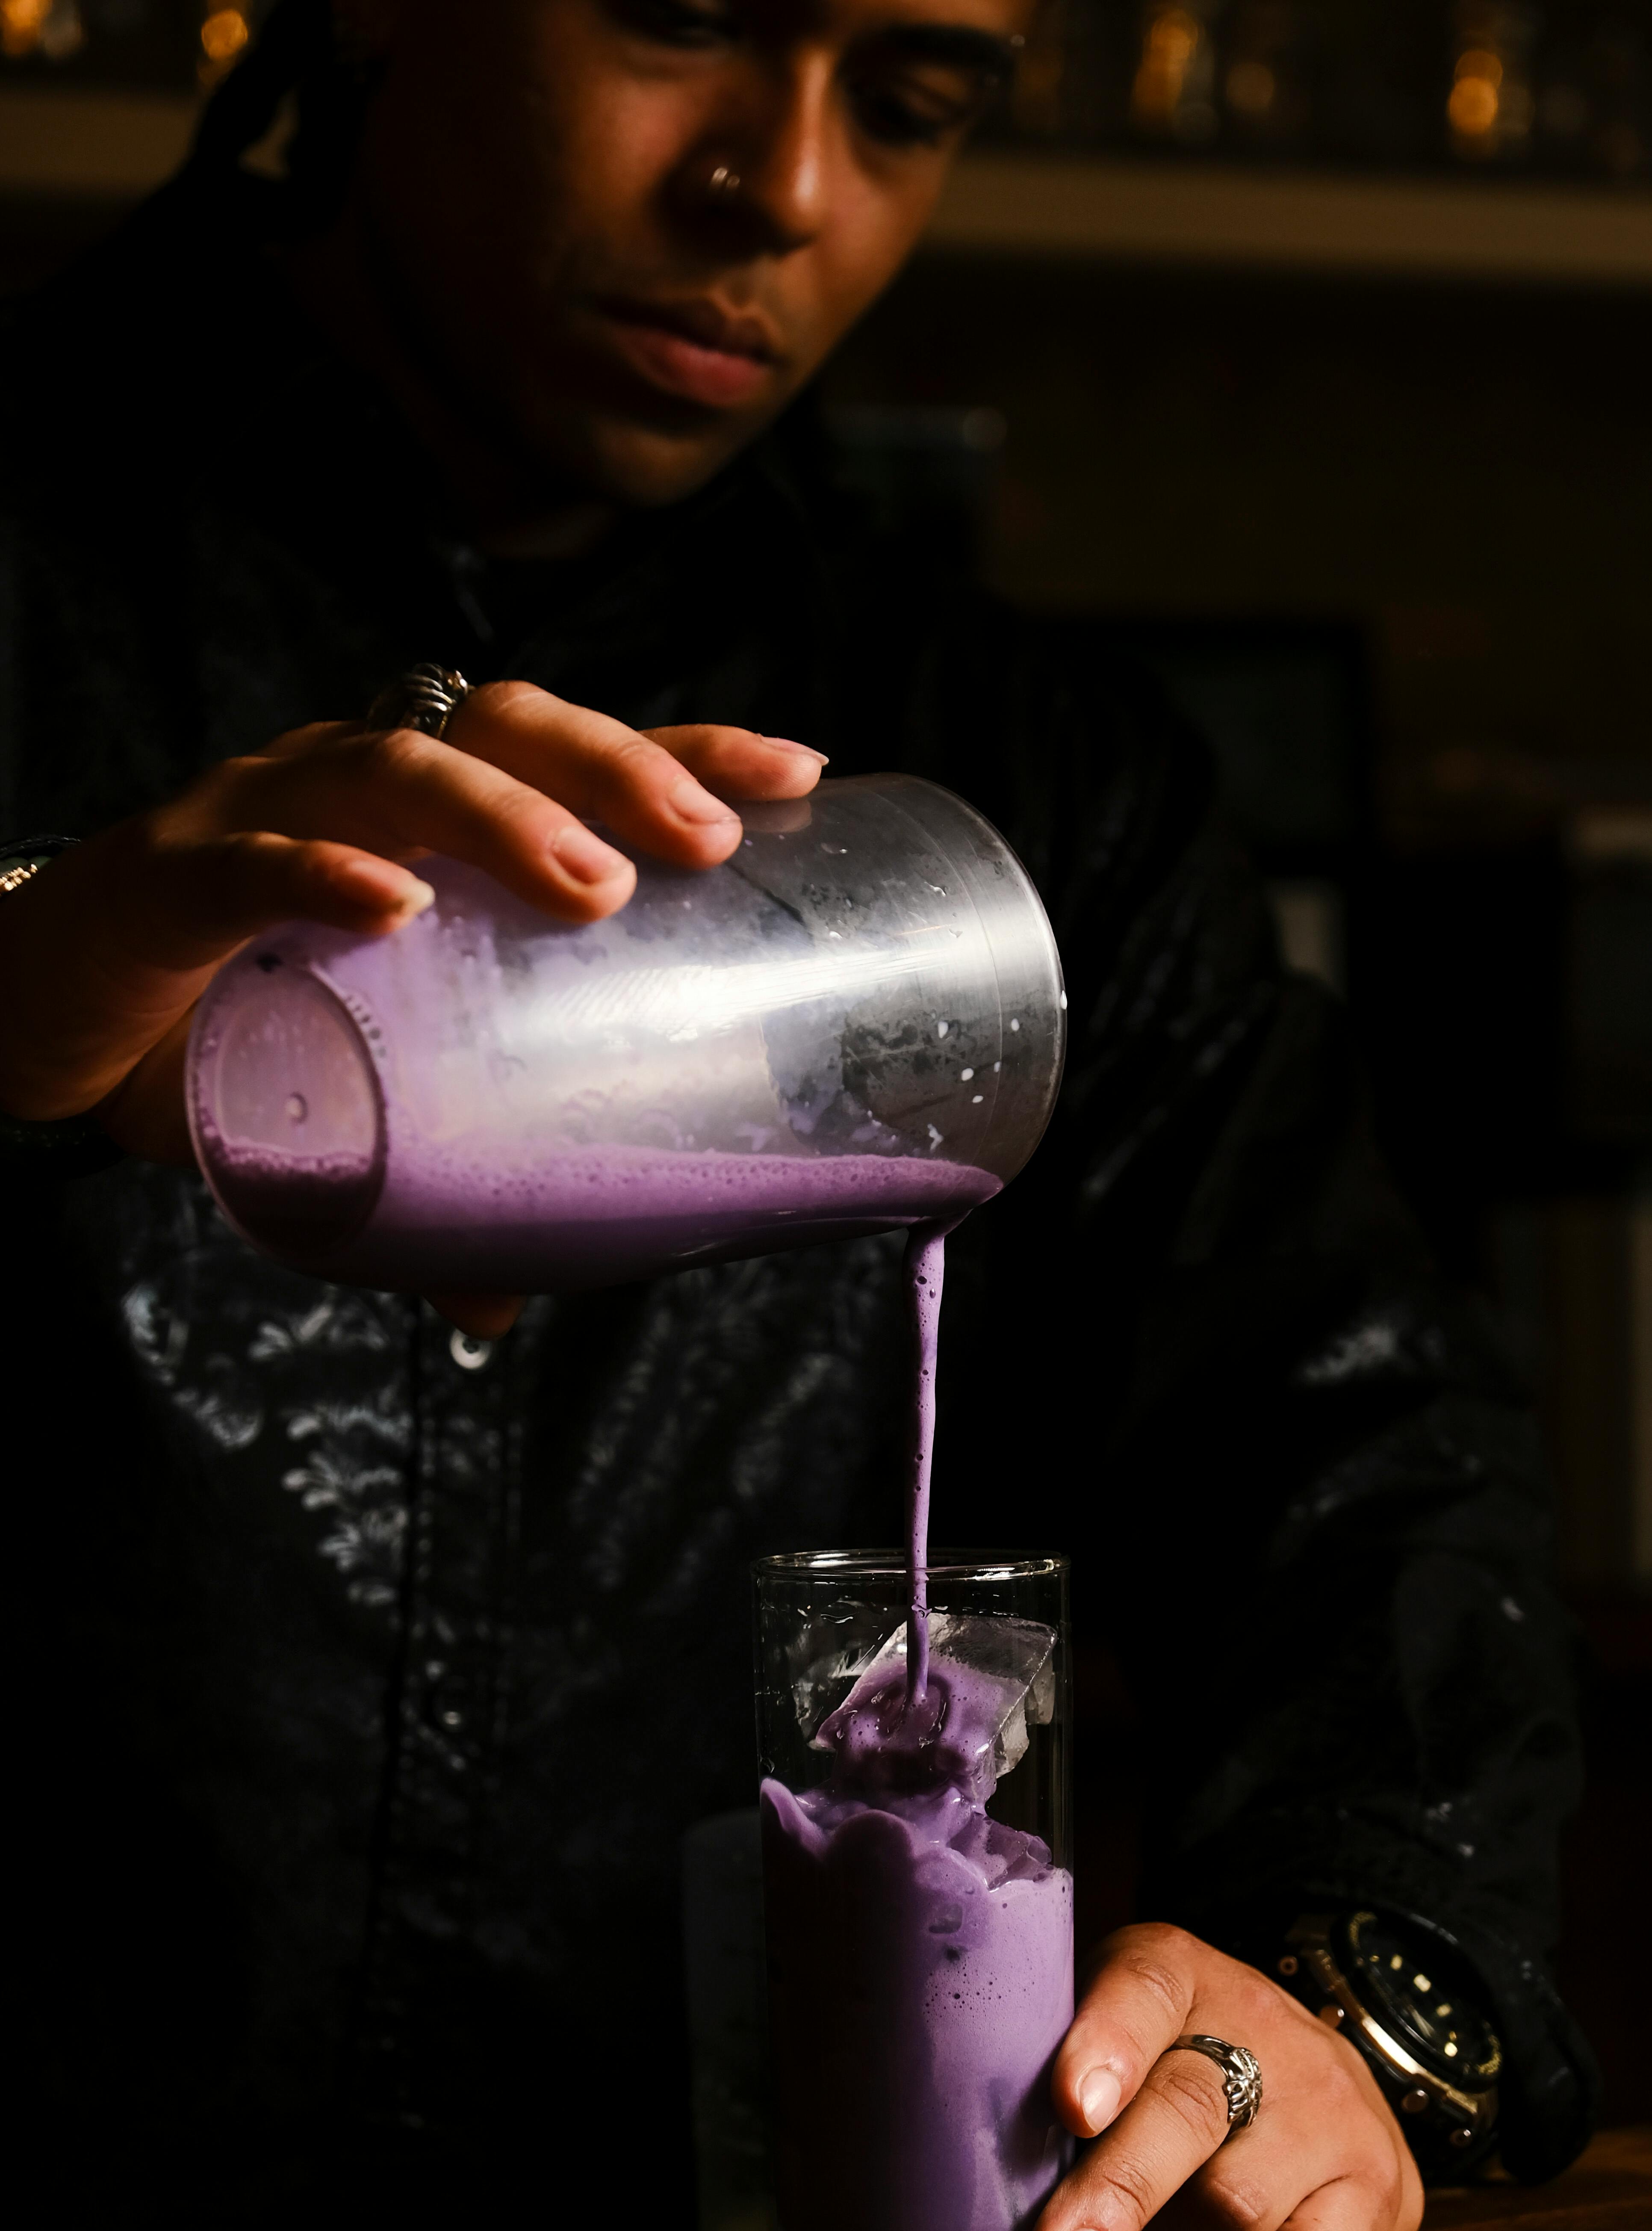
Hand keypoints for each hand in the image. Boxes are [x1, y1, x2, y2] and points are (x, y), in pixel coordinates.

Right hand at [0, 685, 821, 1331]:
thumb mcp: (345, 1103)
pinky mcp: (165, 875)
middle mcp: (348, 785)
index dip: (683, 746)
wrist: (39, 1022)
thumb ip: (422, 1192)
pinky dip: (321, 871)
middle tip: (707, 842)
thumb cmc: (216, 1030)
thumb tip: (500, 1304)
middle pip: (502, 725)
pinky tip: (388, 902)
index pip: (568, 752)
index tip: (797, 774)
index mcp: (418, 821)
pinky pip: (247, 859)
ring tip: (592, 882)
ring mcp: (255, 814)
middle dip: (618, 767)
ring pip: (392, 765)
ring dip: (502, 814)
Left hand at [1028, 1923, 1423, 2230]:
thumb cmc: (1173, 2068)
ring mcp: (1333, 2109)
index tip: (1071, 2105)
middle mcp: (1266, 2027)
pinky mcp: (1382, 2190)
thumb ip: (1043, 2069)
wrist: (1316, 2080)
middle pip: (1187, 2112)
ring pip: (1236, 2205)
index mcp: (1178, 1973)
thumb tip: (954, 2170)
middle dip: (1113, 2198)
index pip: (1144, 1985)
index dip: (1105, 2042)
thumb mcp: (1109, 2037)